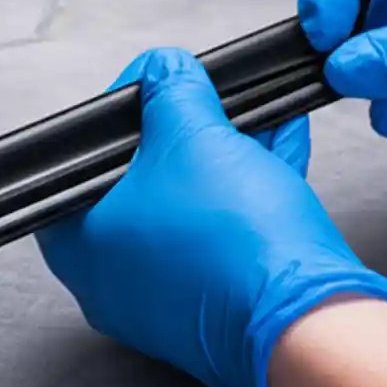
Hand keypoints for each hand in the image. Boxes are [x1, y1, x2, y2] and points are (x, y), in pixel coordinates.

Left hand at [34, 48, 386, 386]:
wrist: (306, 317)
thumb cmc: (235, 243)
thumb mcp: (195, 134)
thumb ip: (173, 90)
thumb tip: (165, 69)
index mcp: (80, 245)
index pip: (81, 159)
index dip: (123, 113)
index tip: (157, 88)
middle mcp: (112, 281)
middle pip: (144, 181)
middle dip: (192, 131)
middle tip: (214, 103)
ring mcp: (165, 298)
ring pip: (191, 206)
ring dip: (228, 157)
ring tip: (260, 120)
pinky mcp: (216, 305)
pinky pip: (222, 235)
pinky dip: (246, 193)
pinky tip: (278, 152)